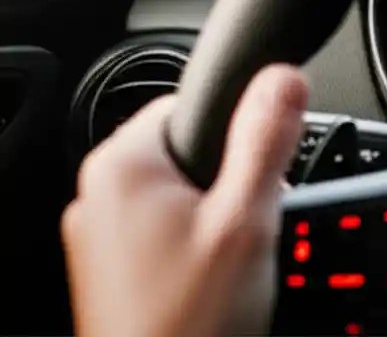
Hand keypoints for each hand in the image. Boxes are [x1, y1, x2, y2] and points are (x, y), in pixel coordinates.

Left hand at [63, 65, 307, 336]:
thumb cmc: (189, 321)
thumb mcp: (246, 220)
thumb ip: (266, 141)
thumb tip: (283, 79)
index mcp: (122, 167)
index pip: (190, 103)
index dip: (240, 131)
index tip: (263, 168)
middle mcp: (97, 196)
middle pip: (188, 153)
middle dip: (232, 182)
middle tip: (249, 226)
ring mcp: (99, 237)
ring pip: (180, 198)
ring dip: (215, 218)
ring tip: (229, 262)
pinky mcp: (110, 271)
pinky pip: (164, 234)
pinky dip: (195, 248)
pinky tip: (212, 282)